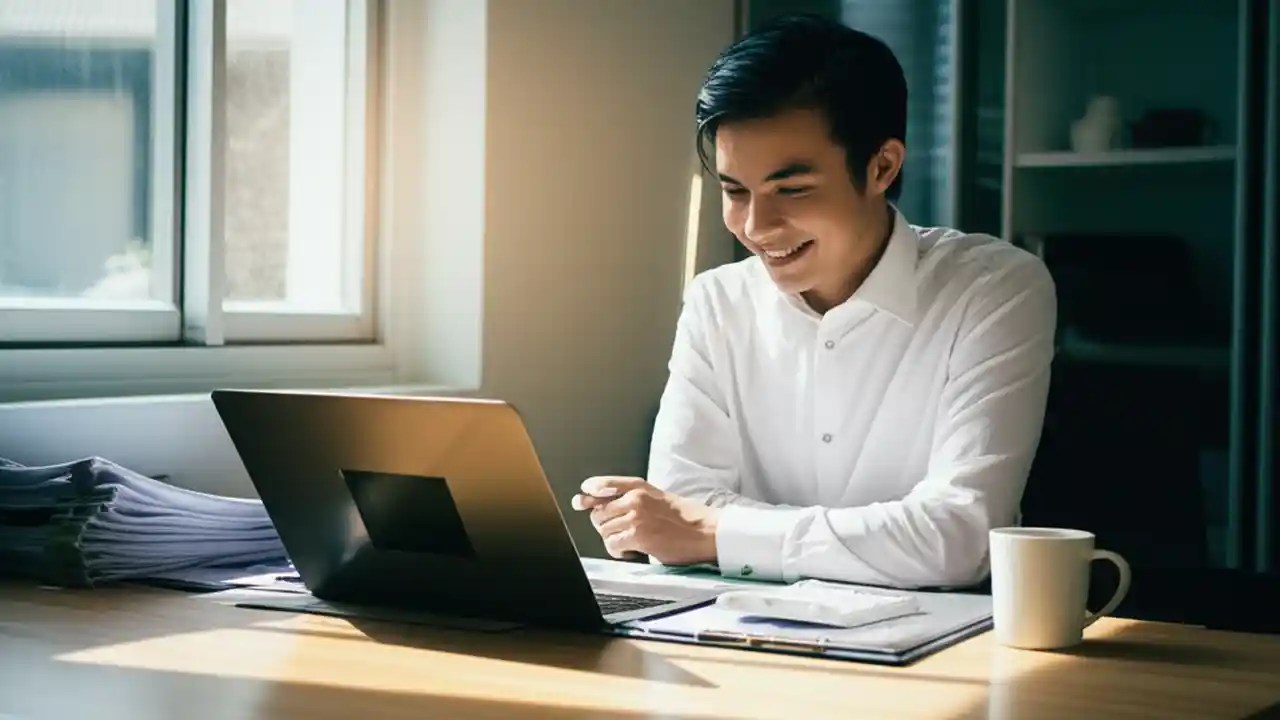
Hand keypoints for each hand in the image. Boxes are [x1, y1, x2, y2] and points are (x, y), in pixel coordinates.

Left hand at [570, 476, 719, 565]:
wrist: (707, 532)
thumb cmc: (686, 518)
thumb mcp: (658, 498)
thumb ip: (631, 499)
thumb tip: (597, 505)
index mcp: (640, 486)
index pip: (604, 484)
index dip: (589, 493)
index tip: (581, 500)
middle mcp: (635, 498)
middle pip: (598, 513)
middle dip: (604, 526)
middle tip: (621, 533)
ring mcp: (636, 516)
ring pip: (603, 530)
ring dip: (613, 540)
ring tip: (630, 543)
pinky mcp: (638, 536)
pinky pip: (612, 544)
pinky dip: (618, 552)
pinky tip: (632, 552)